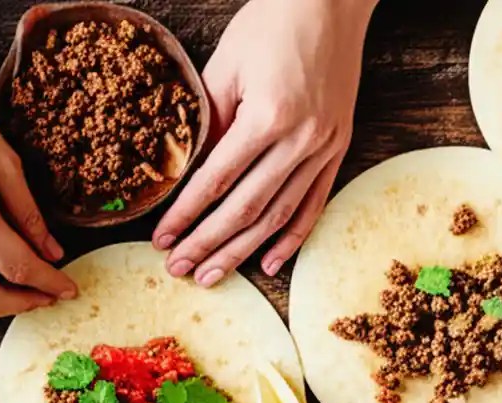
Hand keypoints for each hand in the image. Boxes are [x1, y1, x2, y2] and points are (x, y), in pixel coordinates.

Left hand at [153, 0, 375, 285]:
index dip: (186, 215)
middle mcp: (302, 139)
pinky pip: (315, 203)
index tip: (161, 240)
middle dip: (208, 244)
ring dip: (242, 250)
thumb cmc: (270, 24)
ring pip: (279, 214)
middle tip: (178, 270)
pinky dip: (293, 237)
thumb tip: (186, 175)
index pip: (216, 181)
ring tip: (212, 276)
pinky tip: (270, 264)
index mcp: (268, 116)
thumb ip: (207, 124)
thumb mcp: (224, 68)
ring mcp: (326, 146)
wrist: (330, 0)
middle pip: (247, 208)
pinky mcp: (339, 147)